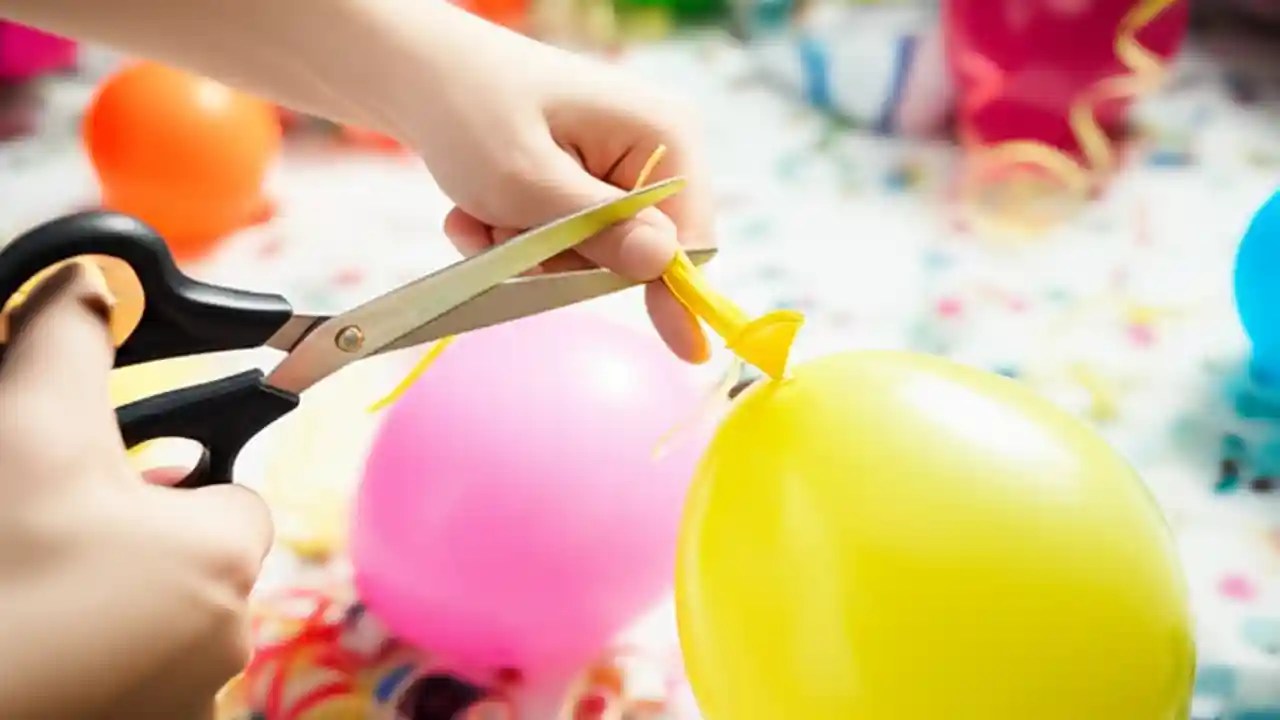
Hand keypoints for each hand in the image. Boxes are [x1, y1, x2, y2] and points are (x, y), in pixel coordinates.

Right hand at [0, 262, 271, 719]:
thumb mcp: (29, 429)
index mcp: (223, 556)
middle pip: (200, 561)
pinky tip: (51, 634)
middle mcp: (224, 639)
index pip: (235, 496)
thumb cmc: (2, 568)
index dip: (180, 475)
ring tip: (47, 582)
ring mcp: (182, 698)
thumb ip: (72, 343)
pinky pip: (143, 678)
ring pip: (168, 622)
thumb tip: (88, 285)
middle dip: (144, 536)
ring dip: (123, 598)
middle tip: (66, 527)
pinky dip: (108, 655)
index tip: (131, 473)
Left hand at [395, 9, 713, 361]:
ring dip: (525, 250)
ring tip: (479, 214)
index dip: (673, 289)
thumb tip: (664, 264)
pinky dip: (510, 238)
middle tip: (506, 236)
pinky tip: (474, 211)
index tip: (673, 346)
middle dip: (563, 259)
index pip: (694, 236)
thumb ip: (597, 229)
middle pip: (636, 253)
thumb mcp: (528, 180)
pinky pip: (560, 242)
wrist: (412, 71)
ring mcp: (616, 168)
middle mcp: (651, 149)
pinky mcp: (582, 184)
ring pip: (588, 255)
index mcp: (663, 134)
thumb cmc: (470, 108)